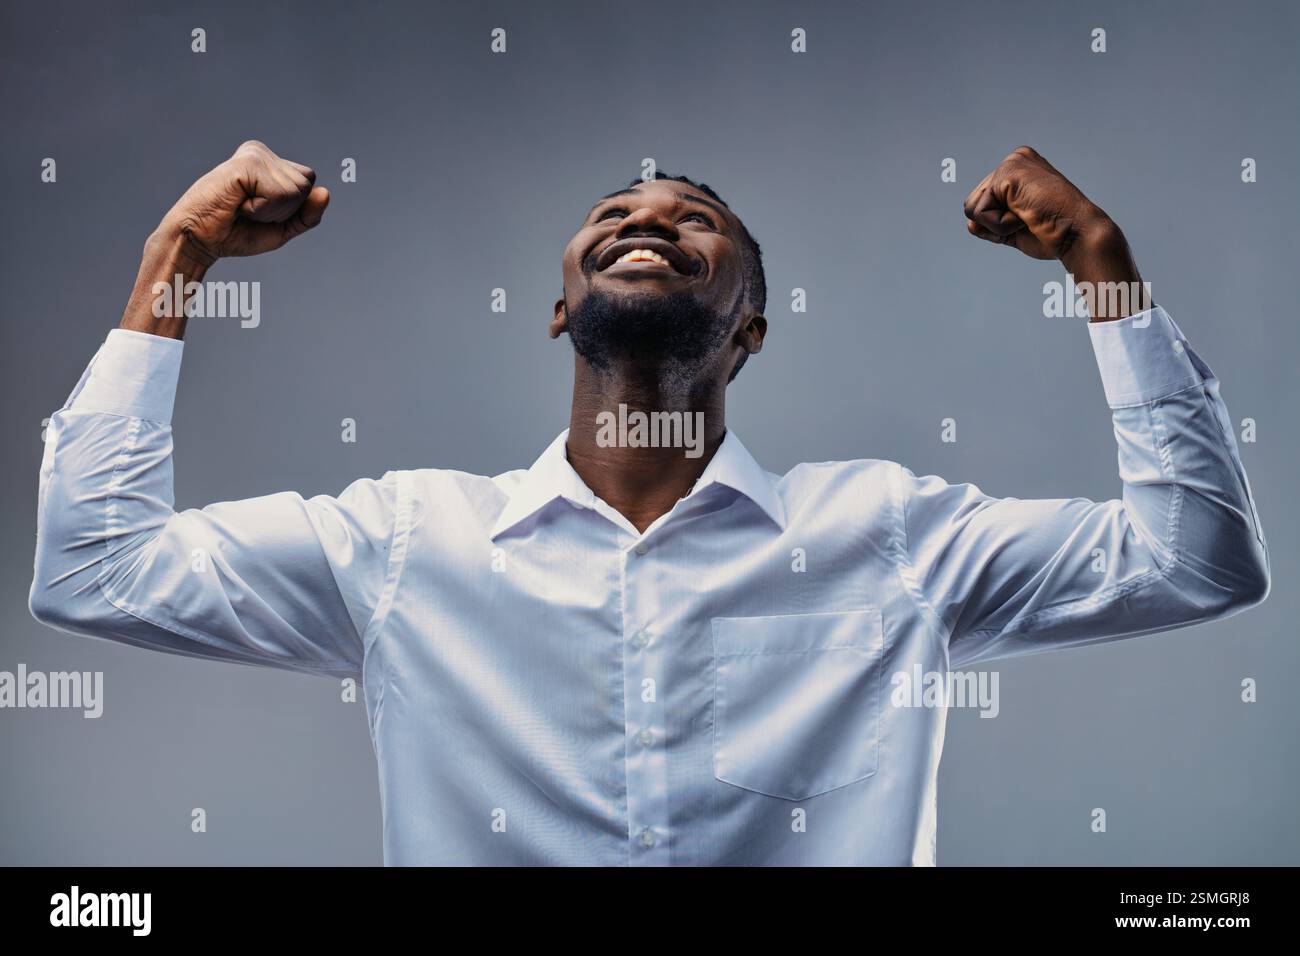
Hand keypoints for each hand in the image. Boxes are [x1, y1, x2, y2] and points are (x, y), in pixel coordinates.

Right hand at [157, 140, 329, 266]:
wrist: (199, 239)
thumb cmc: (236, 232)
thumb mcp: (283, 228)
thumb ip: (308, 214)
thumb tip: (326, 192)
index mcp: (270, 161)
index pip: (310, 184)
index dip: (291, 209)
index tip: (259, 211)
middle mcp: (262, 152)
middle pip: (306, 185)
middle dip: (284, 210)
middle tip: (249, 210)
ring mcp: (254, 154)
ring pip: (296, 191)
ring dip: (271, 211)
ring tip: (242, 206)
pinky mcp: (246, 162)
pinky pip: (280, 194)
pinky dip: (262, 209)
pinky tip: (238, 203)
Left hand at [963, 146, 1147, 320]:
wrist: (1077, 235)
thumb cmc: (1052, 235)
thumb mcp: (1013, 230)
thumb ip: (989, 226)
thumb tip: (969, 224)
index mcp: (1017, 172)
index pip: (982, 205)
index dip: (999, 224)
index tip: (1030, 220)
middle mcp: (1014, 161)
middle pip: (972, 205)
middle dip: (995, 223)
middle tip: (1030, 218)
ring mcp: (1011, 163)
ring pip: (972, 209)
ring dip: (998, 225)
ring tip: (1029, 216)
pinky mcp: (1008, 172)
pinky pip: (980, 212)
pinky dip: (1000, 225)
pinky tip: (1027, 215)